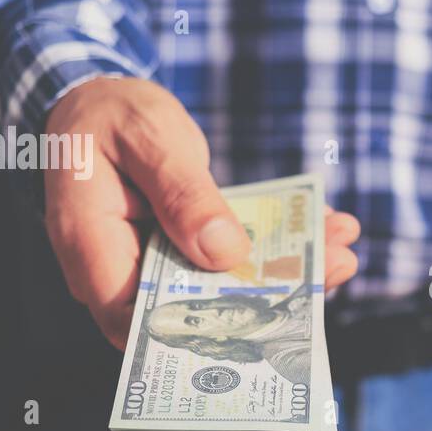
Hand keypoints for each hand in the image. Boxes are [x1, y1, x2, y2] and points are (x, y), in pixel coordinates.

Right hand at [44, 76, 358, 348]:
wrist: (99, 98)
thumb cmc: (110, 113)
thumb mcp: (149, 139)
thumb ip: (182, 194)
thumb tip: (223, 255)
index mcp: (90, 246)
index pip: (132, 322)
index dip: (193, 332)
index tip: (262, 315)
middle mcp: (121, 268)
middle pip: (190, 308)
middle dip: (265, 297)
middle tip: (332, 269)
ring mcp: (154, 263)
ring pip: (221, 286)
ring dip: (284, 270)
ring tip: (341, 248)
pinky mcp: (183, 250)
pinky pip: (230, 259)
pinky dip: (276, 245)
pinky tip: (325, 226)